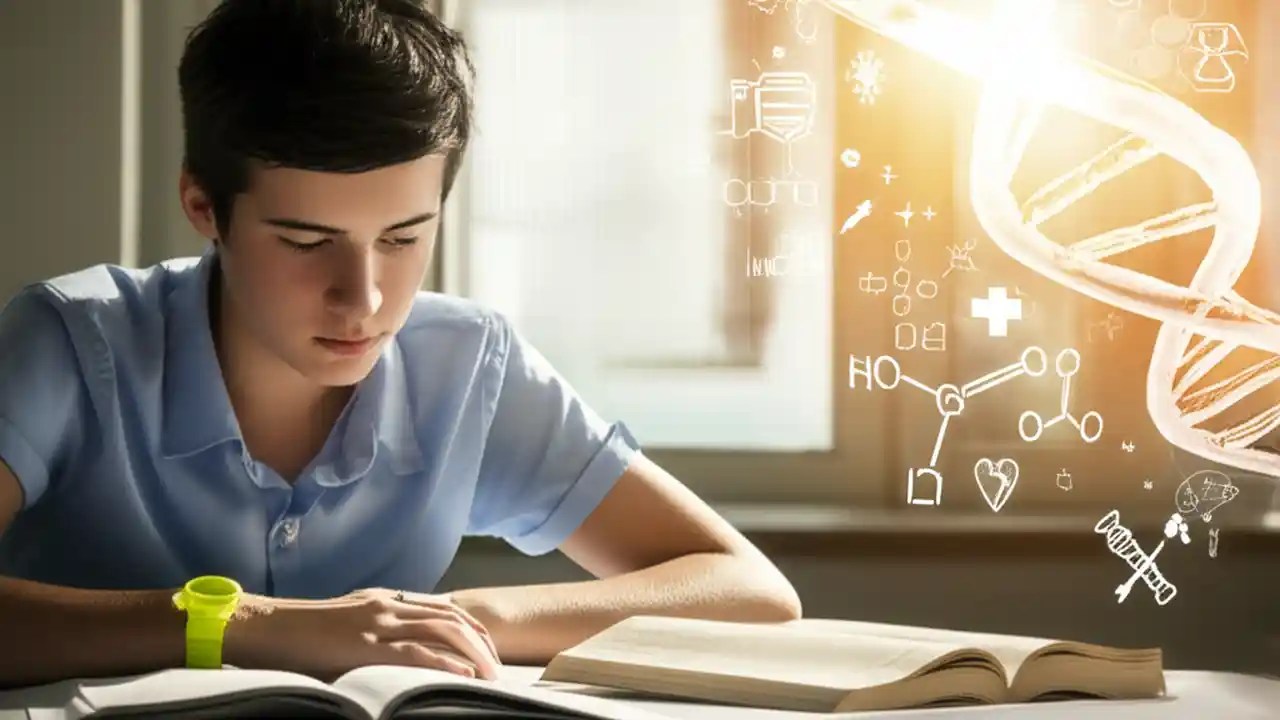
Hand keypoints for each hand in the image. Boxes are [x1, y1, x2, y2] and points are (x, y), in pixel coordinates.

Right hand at [224, 588, 502, 682]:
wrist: (268, 627)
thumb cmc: (302, 632)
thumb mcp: (348, 620)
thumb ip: (377, 628)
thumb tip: (402, 649)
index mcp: (384, 599)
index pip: (442, 607)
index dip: (472, 626)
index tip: (488, 647)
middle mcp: (387, 606)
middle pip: (451, 617)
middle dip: (481, 642)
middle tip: (497, 667)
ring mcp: (378, 623)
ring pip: (442, 631)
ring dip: (472, 653)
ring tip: (489, 675)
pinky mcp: (365, 645)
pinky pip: (415, 651)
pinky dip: (444, 662)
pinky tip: (462, 674)